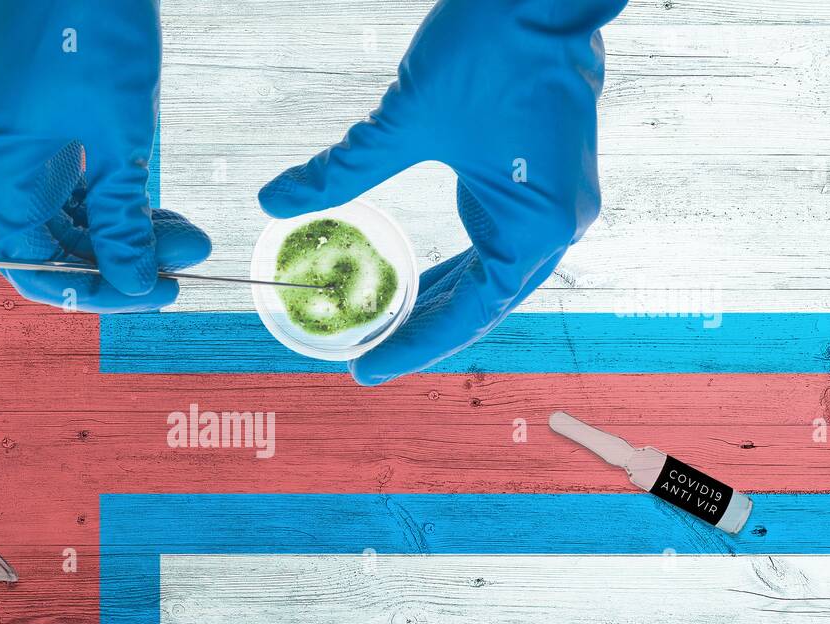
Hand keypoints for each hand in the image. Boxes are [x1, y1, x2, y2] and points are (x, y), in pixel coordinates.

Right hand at [0, 0, 209, 312]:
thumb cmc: (84, 25)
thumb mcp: (117, 138)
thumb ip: (123, 220)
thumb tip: (136, 284)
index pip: (41, 273)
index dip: (102, 293)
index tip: (160, 292)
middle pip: (57, 248)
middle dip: (126, 258)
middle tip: (190, 258)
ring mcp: (12, 146)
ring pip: (70, 218)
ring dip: (126, 230)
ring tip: (188, 232)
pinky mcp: (34, 126)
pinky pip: (71, 183)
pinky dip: (114, 198)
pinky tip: (159, 205)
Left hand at [259, 0, 626, 383]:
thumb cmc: (488, 47)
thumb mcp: (403, 120)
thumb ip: (340, 170)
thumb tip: (272, 200)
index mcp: (533, 228)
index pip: (467, 314)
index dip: (412, 347)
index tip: (363, 370)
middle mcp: (555, 228)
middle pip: (482, 305)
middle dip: (423, 332)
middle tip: (366, 358)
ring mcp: (557, 206)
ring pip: (492, 278)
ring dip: (441, 302)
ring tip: (387, 327)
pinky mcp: (546, 183)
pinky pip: (499, 244)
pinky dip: (460, 267)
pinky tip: (421, 281)